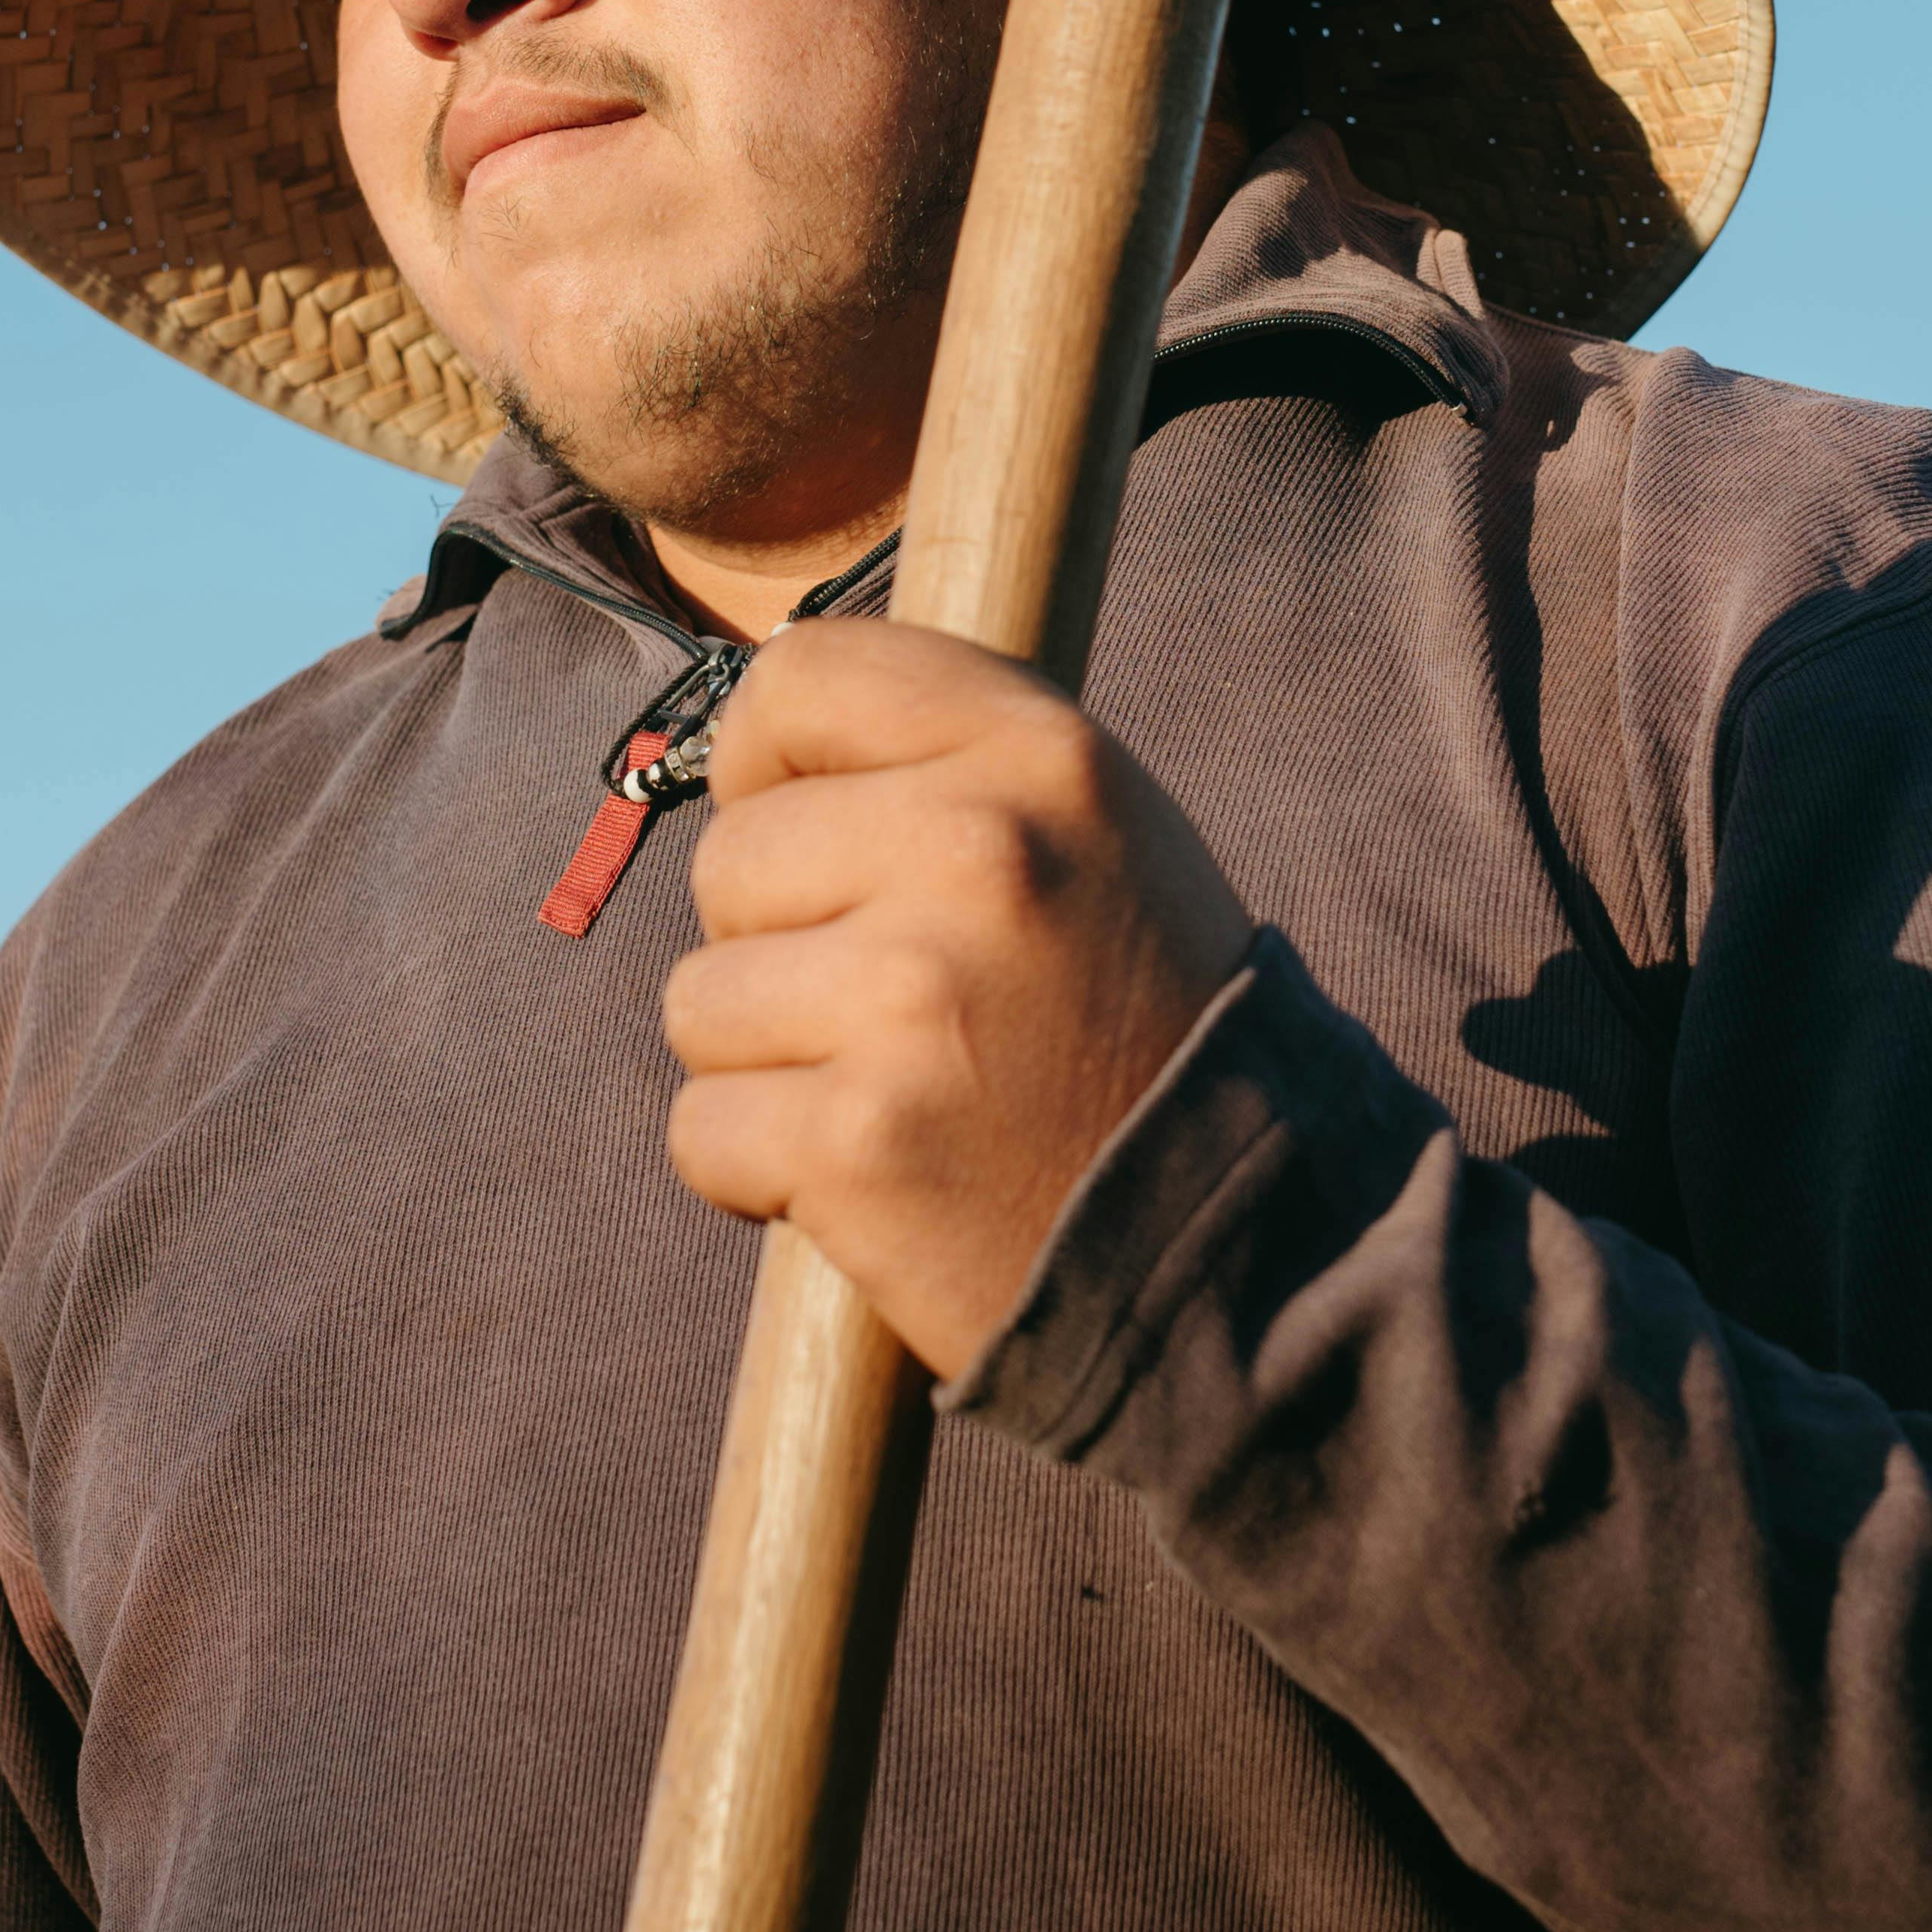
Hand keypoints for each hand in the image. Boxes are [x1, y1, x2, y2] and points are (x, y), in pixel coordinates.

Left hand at [664, 626, 1253, 1375]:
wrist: (1231, 1252)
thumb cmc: (1138, 1033)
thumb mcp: (1098, 841)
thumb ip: (950, 764)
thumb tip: (763, 737)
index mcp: (1045, 754)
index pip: (801, 679)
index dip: (768, 765)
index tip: (806, 838)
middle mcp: (979, 851)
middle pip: (730, 857)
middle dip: (778, 946)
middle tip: (898, 1015)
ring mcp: (910, 997)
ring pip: (699, 999)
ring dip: (767, 1065)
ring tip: (898, 1097)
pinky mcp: (855, 1138)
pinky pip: (702, 1127)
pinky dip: (761, 1171)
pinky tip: (874, 1179)